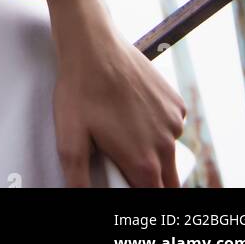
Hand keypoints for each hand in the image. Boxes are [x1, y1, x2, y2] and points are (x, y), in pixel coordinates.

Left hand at [52, 7, 187, 187]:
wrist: (93, 43)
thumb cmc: (79, 89)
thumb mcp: (69, 141)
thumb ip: (78, 181)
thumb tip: (80, 200)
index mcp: (144, 163)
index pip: (153, 200)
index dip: (138, 196)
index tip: (124, 182)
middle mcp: (166, 145)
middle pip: (167, 183)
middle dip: (149, 182)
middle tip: (123, 164)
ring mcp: (174, 121)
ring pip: (169, 153)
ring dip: (154, 153)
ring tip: (124, 134)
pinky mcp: (175, 101)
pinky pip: (172, 126)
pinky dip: (159, 128)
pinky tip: (135, 114)